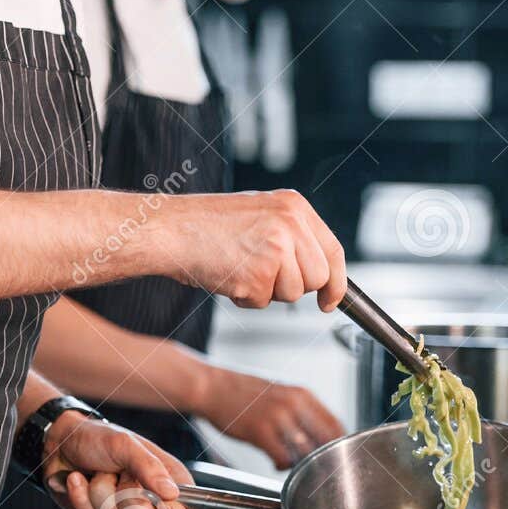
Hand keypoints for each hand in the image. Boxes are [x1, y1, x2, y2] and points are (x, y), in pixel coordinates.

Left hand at [40, 412, 208, 508]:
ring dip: (99, 493)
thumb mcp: (126, 445)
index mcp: (170, 485)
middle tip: (119, 474)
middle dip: (127, 498)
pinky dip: (82, 498)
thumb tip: (173, 494)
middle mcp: (151, 507)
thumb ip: (149, 468)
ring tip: (97, 473)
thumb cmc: (98, 439)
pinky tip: (78, 480)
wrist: (60, 444)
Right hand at [153, 190, 346, 311]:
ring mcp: (276, 248)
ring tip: (241, 269)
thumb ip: (292, 237)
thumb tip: (318, 272)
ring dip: (267, 292)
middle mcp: (291, 223)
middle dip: (295, 287)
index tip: (330, 299)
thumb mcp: (261, 216)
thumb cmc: (207, 225)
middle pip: (318, 277)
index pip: (333, 250)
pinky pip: (264, 302)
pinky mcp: (259, 273)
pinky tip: (229, 275)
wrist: (171, 229)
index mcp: (294, 206)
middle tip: (264, 276)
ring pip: (294, 293)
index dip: (336, 282)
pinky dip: (245, 298)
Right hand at [199, 371, 343, 468]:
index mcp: (303, 395)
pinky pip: (284, 459)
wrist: (212, 387)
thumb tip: (321, 436)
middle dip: (324, 459)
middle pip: (325, 441)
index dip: (340, 446)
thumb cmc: (245, 393)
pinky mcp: (260, 432)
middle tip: (316, 468)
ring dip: (301, 464)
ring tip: (291, 463)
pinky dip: (283, 466)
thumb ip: (302, 412)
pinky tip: (275, 462)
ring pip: (305, 452)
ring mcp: (278, 418)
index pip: (336, 425)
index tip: (336, 457)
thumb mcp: (281, 394)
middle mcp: (294, 404)